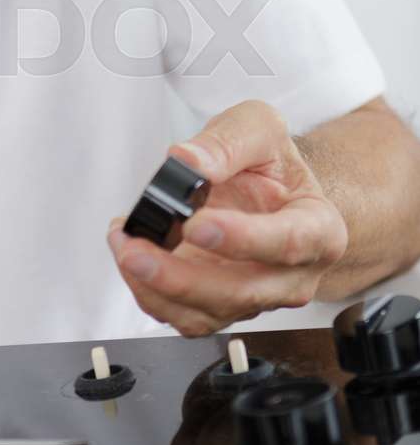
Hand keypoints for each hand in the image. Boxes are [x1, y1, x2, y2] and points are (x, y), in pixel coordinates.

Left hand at [107, 99, 348, 335]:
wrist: (266, 188)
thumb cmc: (271, 165)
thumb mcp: (258, 128)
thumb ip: (227, 141)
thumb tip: (187, 161)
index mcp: (318, 230)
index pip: (288, 244)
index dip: (241, 239)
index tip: (197, 224)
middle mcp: (291, 276)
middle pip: (242, 294)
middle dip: (182, 278)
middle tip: (138, 250)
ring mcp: (254, 298)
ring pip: (207, 314)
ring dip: (156, 288)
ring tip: (126, 247)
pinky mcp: (219, 307)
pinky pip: (182, 317)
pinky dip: (149, 293)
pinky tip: (132, 257)